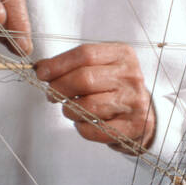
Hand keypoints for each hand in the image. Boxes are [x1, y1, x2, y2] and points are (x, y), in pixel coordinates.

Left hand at [34, 43, 155, 152]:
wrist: (144, 113)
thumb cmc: (114, 87)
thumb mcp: (99, 67)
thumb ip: (72, 65)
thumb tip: (41, 67)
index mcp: (122, 54)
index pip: (85, 54)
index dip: (58, 64)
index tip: (41, 73)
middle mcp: (131, 76)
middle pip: (84, 79)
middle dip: (59, 87)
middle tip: (51, 94)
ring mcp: (134, 102)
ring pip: (88, 106)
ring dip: (69, 109)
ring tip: (69, 108)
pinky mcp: (132, 127)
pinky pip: (94, 130)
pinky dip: (81, 127)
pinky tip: (83, 122)